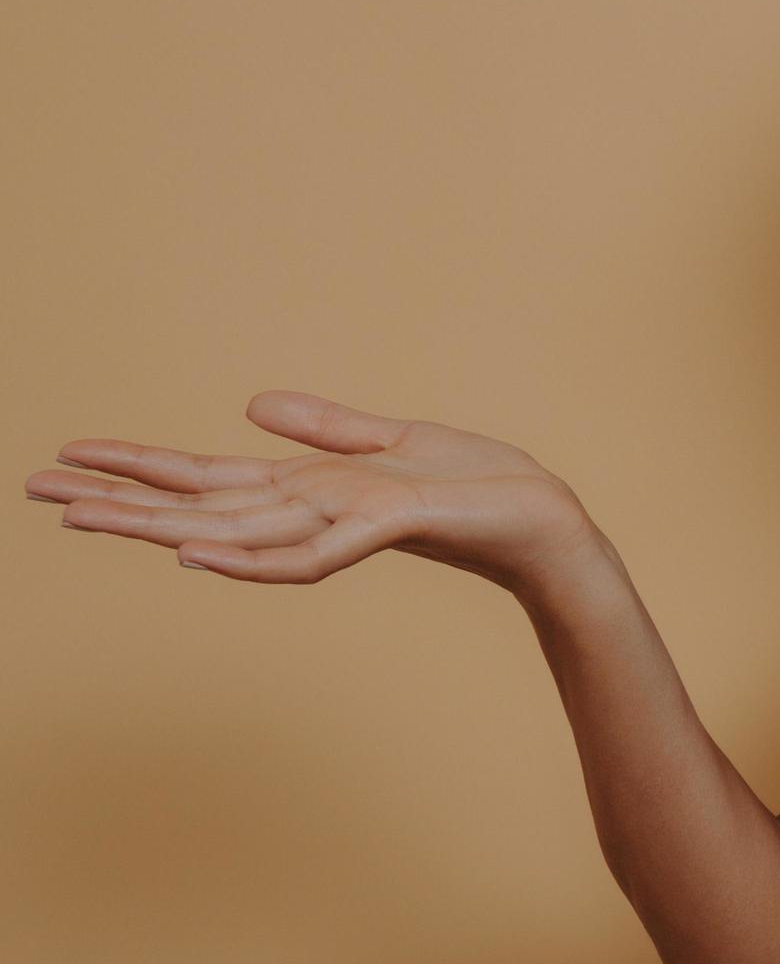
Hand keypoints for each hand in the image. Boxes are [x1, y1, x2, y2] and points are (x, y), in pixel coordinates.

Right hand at [28, 391, 600, 592]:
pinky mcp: (384, 528)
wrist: (545, 518)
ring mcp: (341, 524)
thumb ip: (323, 428)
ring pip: (230, 530)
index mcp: (308, 488)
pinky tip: (194, 553)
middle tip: (36, 492)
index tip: (67, 460)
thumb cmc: (478, 484)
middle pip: (195, 505)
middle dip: (116, 499)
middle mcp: (311, 510)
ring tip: (84, 518)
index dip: (136, 467)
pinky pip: (305, 554)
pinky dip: (250, 558)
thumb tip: (251, 406)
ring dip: (154, 525)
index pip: (203, 477)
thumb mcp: (393, 439)